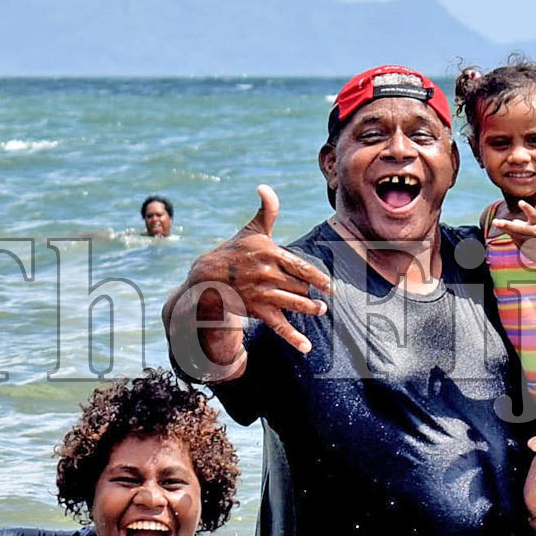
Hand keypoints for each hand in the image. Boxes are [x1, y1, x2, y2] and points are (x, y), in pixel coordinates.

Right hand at [184, 186, 332, 354]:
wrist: (207, 276)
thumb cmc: (234, 251)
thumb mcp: (251, 230)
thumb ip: (267, 211)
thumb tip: (264, 187)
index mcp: (270, 254)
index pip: (300, 267)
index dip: (317, 278)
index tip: (329, 285)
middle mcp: (267, 274)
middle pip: (299, 286)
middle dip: (311, 293)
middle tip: (323, 298)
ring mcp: (262, 293)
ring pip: (293, 303)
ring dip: (309, 309)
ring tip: (320, 311)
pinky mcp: (256, 310)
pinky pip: (278, 326)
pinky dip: (293, 338)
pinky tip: (307, 348)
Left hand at [489, 200, 535, 267]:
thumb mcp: (532, 226)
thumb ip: (522, 223)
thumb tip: (513, 221)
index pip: (533, 214)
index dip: (527, 208)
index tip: (520, 202)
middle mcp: (533, 233)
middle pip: (518, 229)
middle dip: (506, 226)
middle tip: (494, 222)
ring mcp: (528, 242)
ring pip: (514, 234)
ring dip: (505, 228)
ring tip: (495, 222)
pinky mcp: (525, 248)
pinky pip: (514, 239)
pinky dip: (513, 236)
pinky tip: (516, 235)